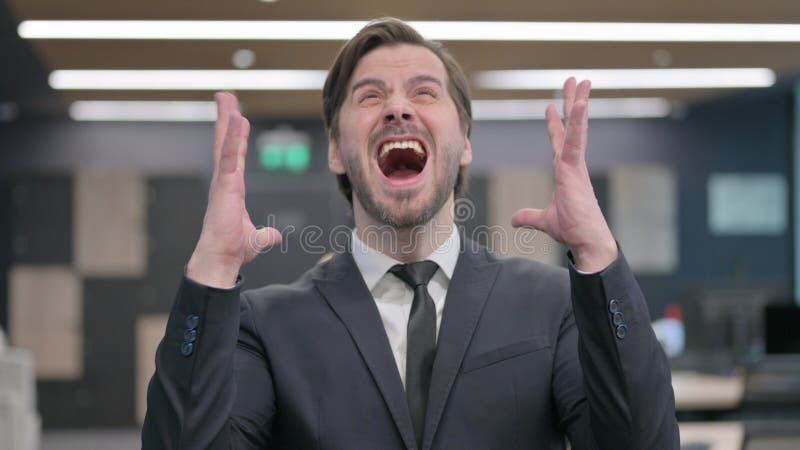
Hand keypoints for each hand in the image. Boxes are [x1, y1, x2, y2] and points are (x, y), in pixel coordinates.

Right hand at [186, 93, 281, 287]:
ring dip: (227, 120)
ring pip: (225, 145)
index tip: (235, 117)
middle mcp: (225, 181)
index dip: (235, 136)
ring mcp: (223, 182)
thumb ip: (265, 234)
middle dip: (225, 119)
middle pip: (225, 143)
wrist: (221, 261)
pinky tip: (237, 120)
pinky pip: (230, 157)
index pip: (234, 156)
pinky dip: (233, 138)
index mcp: (232, 189)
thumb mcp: (255, 239)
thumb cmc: (232, 251)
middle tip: (224, 97)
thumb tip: (274, 236)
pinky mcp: (225, 186)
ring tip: (227, 99)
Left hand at [510, 78, 616, 272]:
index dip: (555, 124)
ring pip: (577, 128)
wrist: (586, 240)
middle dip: (572, 103)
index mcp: (566, 172)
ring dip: (579, 103)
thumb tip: (515, 219)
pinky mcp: (575, 169)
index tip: (552, 106)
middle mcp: (572, 164)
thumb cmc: (572, 230)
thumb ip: (529, 216)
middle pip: (571, 127)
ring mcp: (575, 165)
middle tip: (574, 80)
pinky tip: (580, 103)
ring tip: (583, 81)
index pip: (560, 142)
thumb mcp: (543, 220)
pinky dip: (578, 121)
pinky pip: (576, 140)